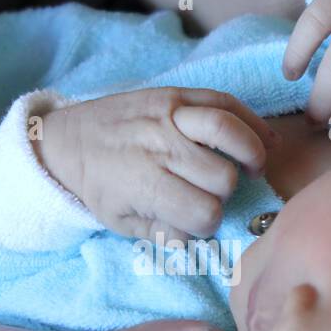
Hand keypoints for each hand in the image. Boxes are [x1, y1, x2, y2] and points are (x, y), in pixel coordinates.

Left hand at [37, 88, 275, 242]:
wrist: (67, 141)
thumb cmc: (98, 187)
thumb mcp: (122, 223)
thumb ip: (164, 235)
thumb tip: (200, 236)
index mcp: (146, 184)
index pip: (204, 214)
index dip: (207, 224)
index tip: (198, 221)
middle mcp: (160, 148)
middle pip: (222, 177)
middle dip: (222, 194)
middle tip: (210, 194)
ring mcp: (168, 115)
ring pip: (229, 132)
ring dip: (250, 153)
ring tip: (253, 167)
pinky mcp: (174, 94)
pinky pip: (223, 100)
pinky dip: (250, 119)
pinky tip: (263, 138)